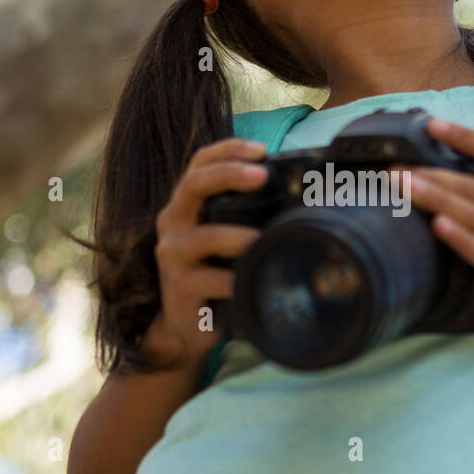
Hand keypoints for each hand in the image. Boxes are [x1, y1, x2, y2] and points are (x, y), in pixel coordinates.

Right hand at [152, 136, 269, 364]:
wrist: (187, 323)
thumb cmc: (215, 270)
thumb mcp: (227, 235)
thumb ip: (248, 214)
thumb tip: (300, 194)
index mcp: (188, 202)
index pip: (201, 162)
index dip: (228, 150)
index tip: (261, 150)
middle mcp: (174, 221)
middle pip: (194, 185)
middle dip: (228, 174)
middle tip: (261, 176)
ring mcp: (173, 254)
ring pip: (202, 236)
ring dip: (234, 236)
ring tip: (260, 239)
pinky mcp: (179, 286)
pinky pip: (206, 280)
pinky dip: (230, 280)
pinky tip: (249, 281)